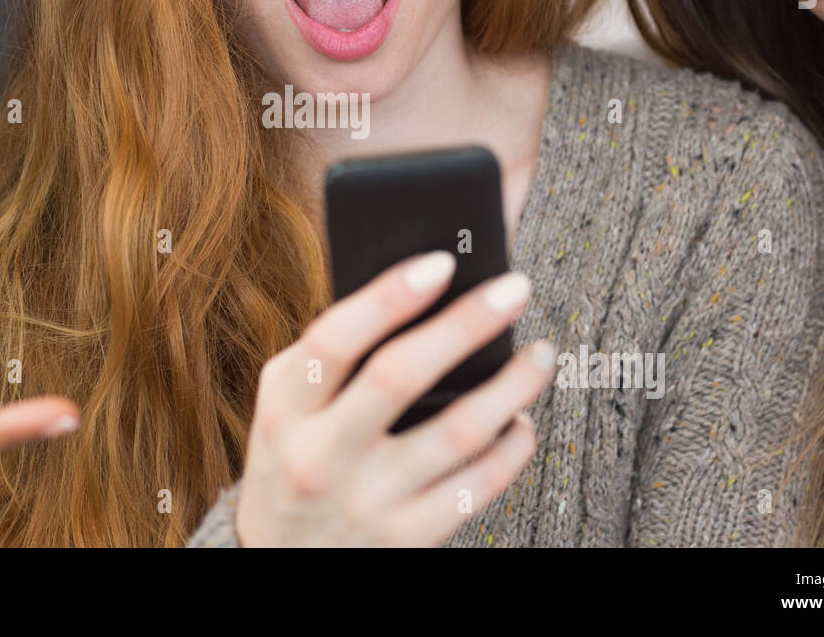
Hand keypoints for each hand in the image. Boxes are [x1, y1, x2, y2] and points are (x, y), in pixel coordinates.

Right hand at [234, 251, 555, 545]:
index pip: (334, 340)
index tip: (441, 262)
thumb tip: (420, 282)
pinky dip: (511, 447)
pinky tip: (522, 420)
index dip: (389, 296)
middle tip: (516, 288)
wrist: (281, 561)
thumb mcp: (286, 403)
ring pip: (458, 432)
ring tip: (542, 353)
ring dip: (512, 385)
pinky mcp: (407, 538)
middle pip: (401, 375)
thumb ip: (331, 351)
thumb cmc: (294, 456)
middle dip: (466, 324)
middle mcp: (320, 455)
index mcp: (284, 406)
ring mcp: (366, 501)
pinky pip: (477, 486)